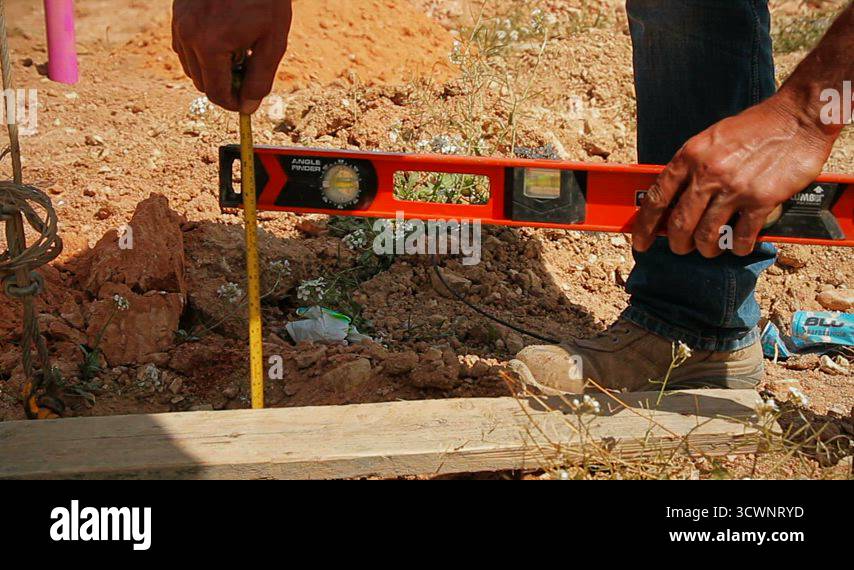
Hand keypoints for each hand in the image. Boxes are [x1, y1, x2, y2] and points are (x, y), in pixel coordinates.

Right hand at [172, 0, 292, 113]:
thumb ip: (260, 79)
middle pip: (203, 84)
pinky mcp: (177, 14)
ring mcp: (179, 23)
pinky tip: (226, 37)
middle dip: (225, 85)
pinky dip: (203, 52)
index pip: (216, 94)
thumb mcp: (272, 41)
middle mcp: (188, 36)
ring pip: (192, 67)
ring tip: (240, 49)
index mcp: (210, 46)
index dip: (233, 104)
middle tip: (249, 70)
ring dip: (214, 69)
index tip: (247, 102)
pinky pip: (186, 47)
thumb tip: (247, 108)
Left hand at [632, 92, 835, 257]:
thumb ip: (691, 167)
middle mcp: (708, 173)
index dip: (644, 226)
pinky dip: (736, 247)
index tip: (640, 241)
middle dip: (677, 243)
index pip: (656, 198)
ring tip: (710, 249)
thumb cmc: (753, 128)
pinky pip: (741, 236)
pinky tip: (737, 246)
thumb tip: (672, 198)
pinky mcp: (762, 199)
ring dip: (706, 248)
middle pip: (679, 224)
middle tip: (681, 247)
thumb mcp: (710, 139)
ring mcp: (734, 188)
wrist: (797, 118)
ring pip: (707, 235)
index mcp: (689, 156)